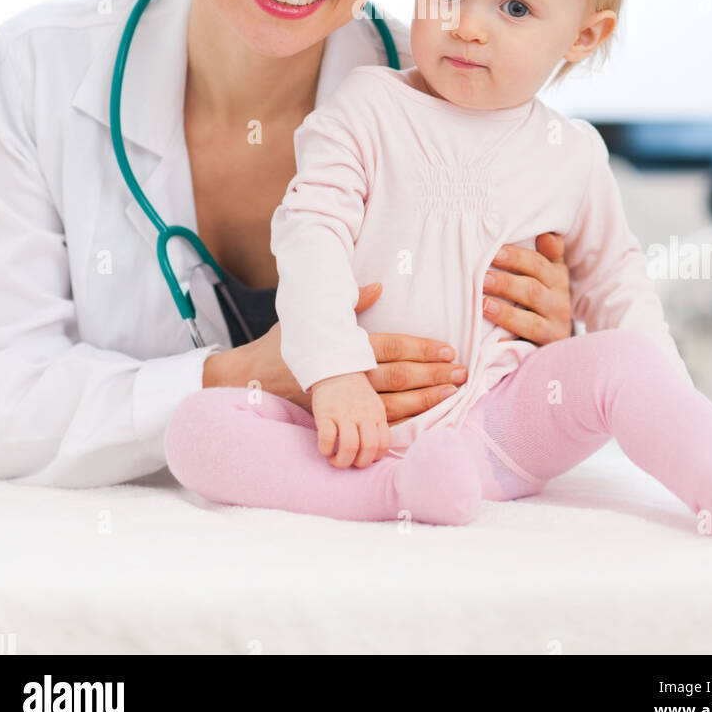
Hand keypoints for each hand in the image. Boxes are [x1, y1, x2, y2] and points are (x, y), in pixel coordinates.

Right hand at [206, 284, 472, 425]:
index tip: (449, 350)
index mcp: (344, 345)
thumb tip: (381, 284)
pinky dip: (402, 425)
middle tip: (462, 373)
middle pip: (398, 376)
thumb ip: (352, 303)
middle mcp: (346, 375)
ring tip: (451, 394)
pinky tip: (424, 422)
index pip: (391, 345)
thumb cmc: (284, 344)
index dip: (422, 348)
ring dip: (424, 400)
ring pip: (392, 404)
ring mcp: (341, 402)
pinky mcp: (338, 422)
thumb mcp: (314, 316)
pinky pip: (374, 427)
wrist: (249, 379)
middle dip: (433, 374)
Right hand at [310, 372, 390, 468]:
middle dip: (358, 463)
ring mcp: (343, 414)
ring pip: (349, 446)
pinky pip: (327, 439)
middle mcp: (363, 415)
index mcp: (377, 415)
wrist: (335, 369)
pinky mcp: (325, 414)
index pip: (384, 445)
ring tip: (335, 459)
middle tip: (349, 462)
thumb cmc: (354, 394)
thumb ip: (377, 426)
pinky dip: (326, 450)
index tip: (363, 457)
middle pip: (368, 448)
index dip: (374, 458)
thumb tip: (375, 452)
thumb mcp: (374, 405)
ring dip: (342, 461)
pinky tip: (325, 449)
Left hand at [482, 231, 570, 344]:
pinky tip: (496, 341)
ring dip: (506, 313)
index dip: (517, 258)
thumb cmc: (543, 293)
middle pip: (533, 290)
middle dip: (506, 283)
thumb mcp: (549, 270)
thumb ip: (547, 252)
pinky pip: (530, 347)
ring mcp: (555, 326)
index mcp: (557, 276)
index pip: (538, 264)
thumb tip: (545, 235)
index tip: (496, 252)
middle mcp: (560, 301)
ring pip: (532, 321)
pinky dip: (513, 343)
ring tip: (484, 305)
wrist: (558, 333)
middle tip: (482, 277)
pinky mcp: (549, 347)